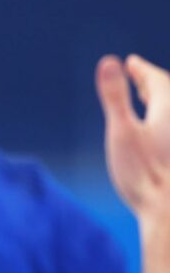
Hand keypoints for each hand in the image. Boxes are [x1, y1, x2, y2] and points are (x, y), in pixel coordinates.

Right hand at [96, 54, 169, 218]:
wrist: (169, 212)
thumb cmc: (144, 174)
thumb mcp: (121, 133)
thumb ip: (115, 97)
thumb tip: (108, 60)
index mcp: (167, 110)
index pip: (156, 80)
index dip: (141, 70)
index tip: (130, 62)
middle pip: (168, 94)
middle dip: (152, 82)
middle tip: (137, 75)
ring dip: (159, 101)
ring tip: (147, 99)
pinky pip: (169, 129)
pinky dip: (161, 120)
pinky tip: (155, 133)